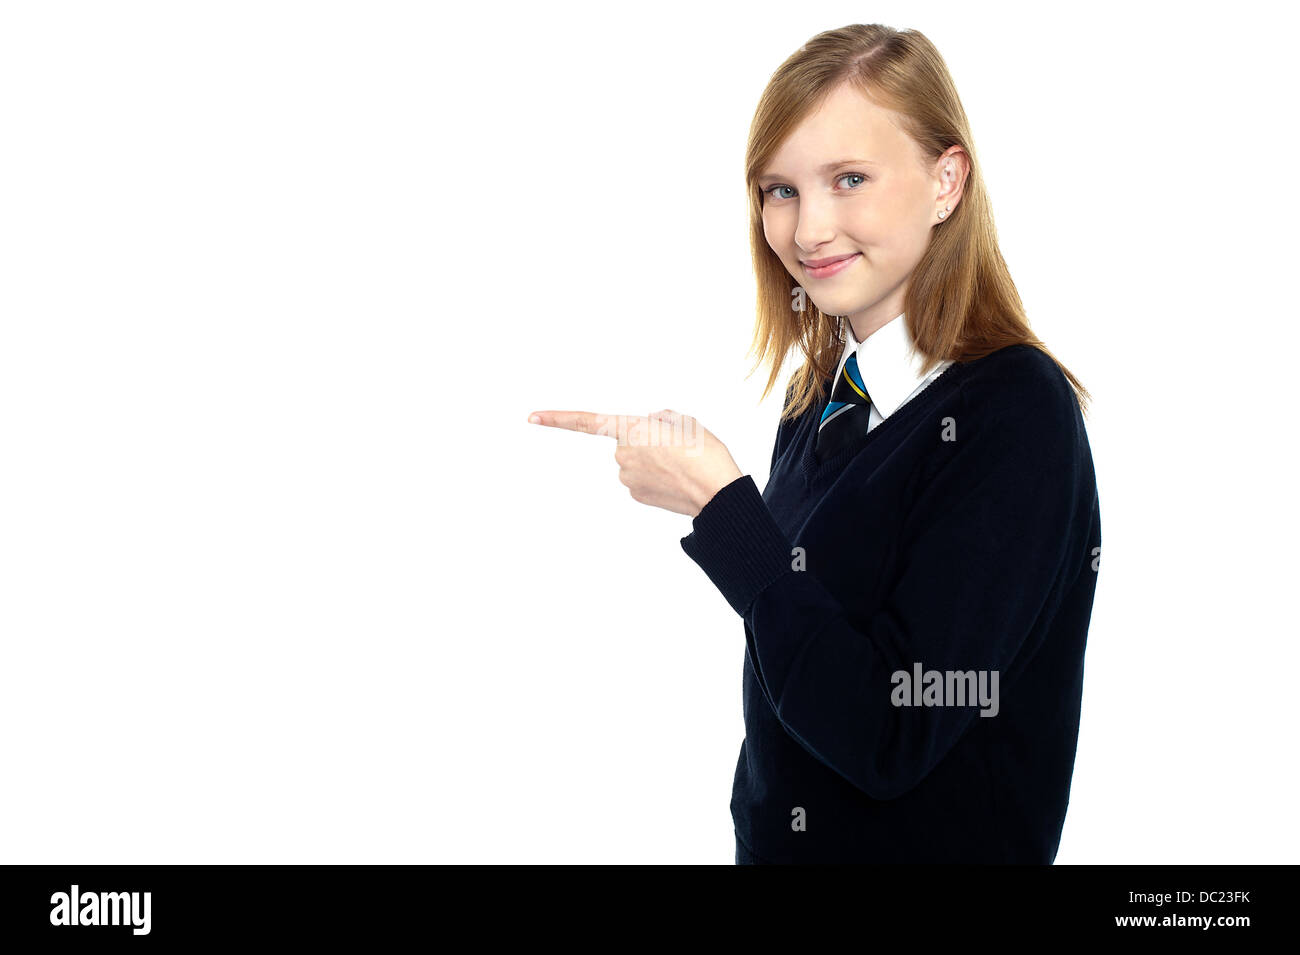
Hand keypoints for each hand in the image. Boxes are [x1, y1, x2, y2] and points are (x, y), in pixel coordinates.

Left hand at [527, 408, 743, 516]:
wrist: (717, 492)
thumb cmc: (705, 453)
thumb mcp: (685, 420)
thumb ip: (659, 418)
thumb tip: (650, 426)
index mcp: (632, 429)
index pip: (586, 422)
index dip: (557, 418)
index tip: (532, 416)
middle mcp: (622, 454)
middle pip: (627, 441)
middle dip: (646, 441)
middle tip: (676, 447)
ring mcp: (627, 477)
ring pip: (635, 461)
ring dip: (654, 460)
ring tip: (680, 464)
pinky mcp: (636, 495)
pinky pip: (642, 478)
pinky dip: (657, 477)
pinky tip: (676, 479)